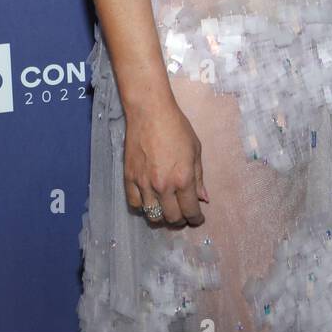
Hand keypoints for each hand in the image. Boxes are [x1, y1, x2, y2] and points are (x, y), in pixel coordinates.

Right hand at [124, 94, 208, 226]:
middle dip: (181, 219)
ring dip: (162, 216)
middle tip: (184, 213)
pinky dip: (143, 207)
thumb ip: (199, 177)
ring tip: (167, 209)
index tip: (198, 219)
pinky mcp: (129, 179)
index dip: (196, 219)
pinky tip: (149, 200)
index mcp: (183, 178)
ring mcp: (144, 184)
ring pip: (153, 215)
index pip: (190, 210)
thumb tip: (203, 198)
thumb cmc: (177, 127)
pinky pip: (135, 204)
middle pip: (172, 217)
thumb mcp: (195, 150)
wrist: (150, 112)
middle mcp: (163, 186)